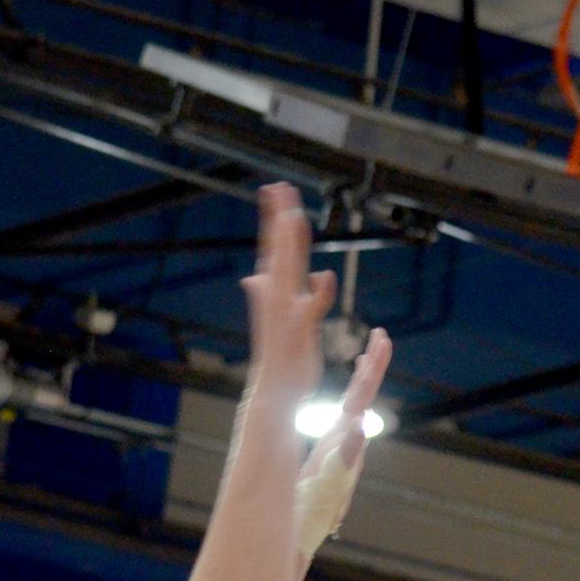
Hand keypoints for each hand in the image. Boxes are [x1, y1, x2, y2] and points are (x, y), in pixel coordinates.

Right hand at [242, 182, 336, 395]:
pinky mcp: (299, 334)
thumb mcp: (272, 320)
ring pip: (288, 273)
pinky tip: (325, 276)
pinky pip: (309, 310)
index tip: (275, 190)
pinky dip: (317, 294)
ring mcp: (285, 315)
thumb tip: (254, 277)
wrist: (275, 391)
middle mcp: (275, 298)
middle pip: (278, 252)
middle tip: (281, 189)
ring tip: (292, 218)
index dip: (273, 219)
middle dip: (279, 220)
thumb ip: (266, 294)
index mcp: (272, 292)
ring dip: (288, 247)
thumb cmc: (280, 356)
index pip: (272, 248)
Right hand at [294, 327, 393, 557]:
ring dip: (360, 383)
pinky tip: (344, 406)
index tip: (381, 338)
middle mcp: (345, 442)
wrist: (301, 539)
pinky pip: (337, 425)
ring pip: (353, 409)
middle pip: (363, 396)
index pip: (363, 395)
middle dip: (372, 365)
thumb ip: (346, 454)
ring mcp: (337, 451)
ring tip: (365, 360)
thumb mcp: (331, 481)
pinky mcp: (325, 461)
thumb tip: (360, 423)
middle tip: (381, 336)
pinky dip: (342, 407)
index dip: (373, 367)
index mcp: (345, 439)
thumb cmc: (314, 515)